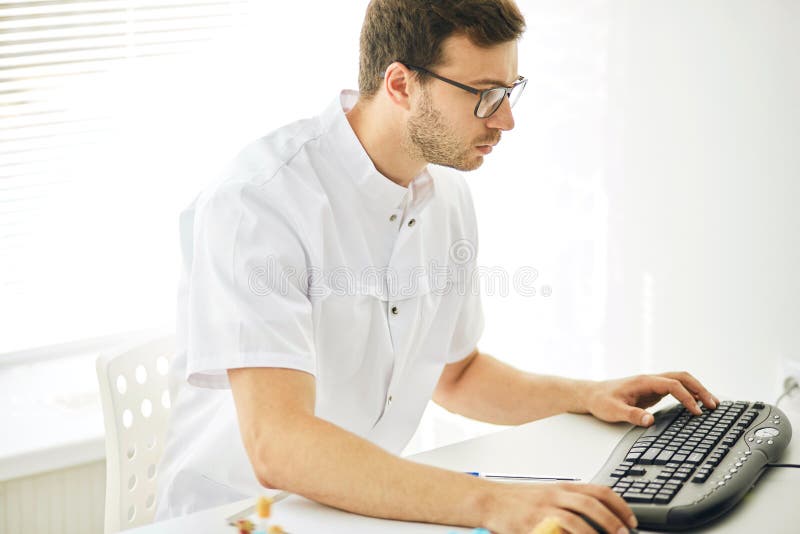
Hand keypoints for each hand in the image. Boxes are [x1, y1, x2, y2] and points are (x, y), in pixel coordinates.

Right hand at [483, 481, 637, 533]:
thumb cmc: (520, 500)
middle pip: (591, 504)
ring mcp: (543, 510)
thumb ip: (571, 502)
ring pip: (575, 519)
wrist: (490, 499)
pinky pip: (555, 532)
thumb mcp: (549, 495)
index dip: (620, 505)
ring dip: (594, 533)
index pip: (599, 491)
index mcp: (563, 487)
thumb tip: (601, 516)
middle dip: (613, 521)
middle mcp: (556, 496)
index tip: (631, 520)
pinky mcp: (531, 524)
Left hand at [584, 372, 719, 426]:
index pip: (672, 385)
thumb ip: (632, 415)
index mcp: (643, 382)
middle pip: (682, 377)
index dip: (686, 397)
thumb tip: (650, 421)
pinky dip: (689, 394)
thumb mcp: (614, 411)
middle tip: (714, 405)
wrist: (591, 395)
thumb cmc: (601, 401)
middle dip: (700, 389)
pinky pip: (676, 388)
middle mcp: (650, 380)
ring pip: (680, 381)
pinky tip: (696, 405)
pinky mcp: (652, 391)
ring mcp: (652, 385)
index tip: (697, 412)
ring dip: (697, 390)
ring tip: (712, 404)